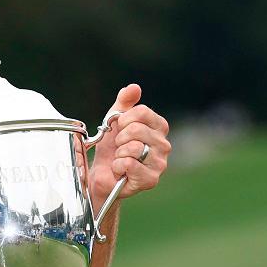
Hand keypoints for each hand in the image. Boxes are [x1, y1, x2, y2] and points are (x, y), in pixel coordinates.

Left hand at [88, 84, 170, 204]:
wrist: (102, 175)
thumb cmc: (111, 148)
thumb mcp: (115, 121)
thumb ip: (124, 102)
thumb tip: (134, 87)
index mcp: (159, 127)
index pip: (142, 112)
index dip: (123, 120)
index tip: (119, 129)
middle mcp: (164, 144)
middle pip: (136, 129)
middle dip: (119, 138)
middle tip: (119, 147)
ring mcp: (160, 163)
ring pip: (133, 147)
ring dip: (118, 153)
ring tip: (120, 159)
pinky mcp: (151, 179)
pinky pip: (129, 164)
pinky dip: (118, 166)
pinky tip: (121, 171)